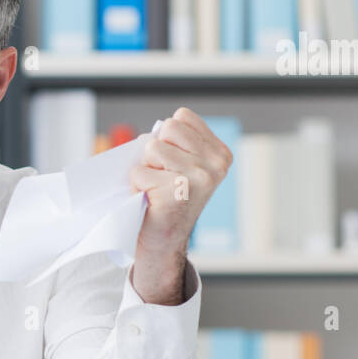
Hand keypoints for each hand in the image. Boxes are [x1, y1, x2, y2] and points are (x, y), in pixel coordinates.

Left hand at [128, 107, 232, 303]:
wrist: (163, 241)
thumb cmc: (165, 199)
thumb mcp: (181, 164)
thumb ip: (175, 142)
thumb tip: (152, 131)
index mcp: (220, 153)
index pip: (182, 117)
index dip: (167, 138)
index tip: (173, 164)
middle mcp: (216, 164)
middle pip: (168, 127)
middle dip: (155, 151)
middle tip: (162, 177)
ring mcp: (199, 177)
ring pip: (152, 147)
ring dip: (146, 168)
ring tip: (156, 188)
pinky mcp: (177, 190)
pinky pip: (140, 172)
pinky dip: (138, 185)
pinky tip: (151, 200)